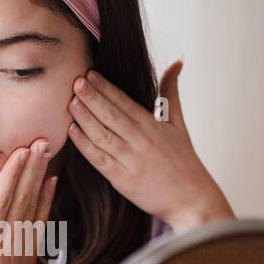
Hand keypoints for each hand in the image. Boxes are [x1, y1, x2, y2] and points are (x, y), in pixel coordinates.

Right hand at [0, 138, 56, 263]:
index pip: (0, 204)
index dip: (10, 177)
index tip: (19, 153)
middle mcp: (9, 244)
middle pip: (21, 198)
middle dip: (30, 168)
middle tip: (40, 139)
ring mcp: (22, 248)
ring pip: (33, 205)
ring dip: (40, 177)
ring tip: (46, 150)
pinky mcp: (28, 254)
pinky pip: (40, 221)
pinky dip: (46, 200)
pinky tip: (52, 181)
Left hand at [66, 60, 233, 232]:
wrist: (192, 200)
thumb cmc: (184, 162)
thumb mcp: (179, 124)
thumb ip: (171, 93)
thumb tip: (176, 63)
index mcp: (153, 126)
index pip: (125, 102)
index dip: (106, 88)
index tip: (90, 74)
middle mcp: (142, 141)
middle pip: (111, 115)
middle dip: (92, 97)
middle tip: (75, 82)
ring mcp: (132, 161)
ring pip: (103, 136)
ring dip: (85, 118)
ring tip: (70, 103)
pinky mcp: (123, 181)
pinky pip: (100, 160)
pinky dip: (85, 145)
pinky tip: (73, 131)